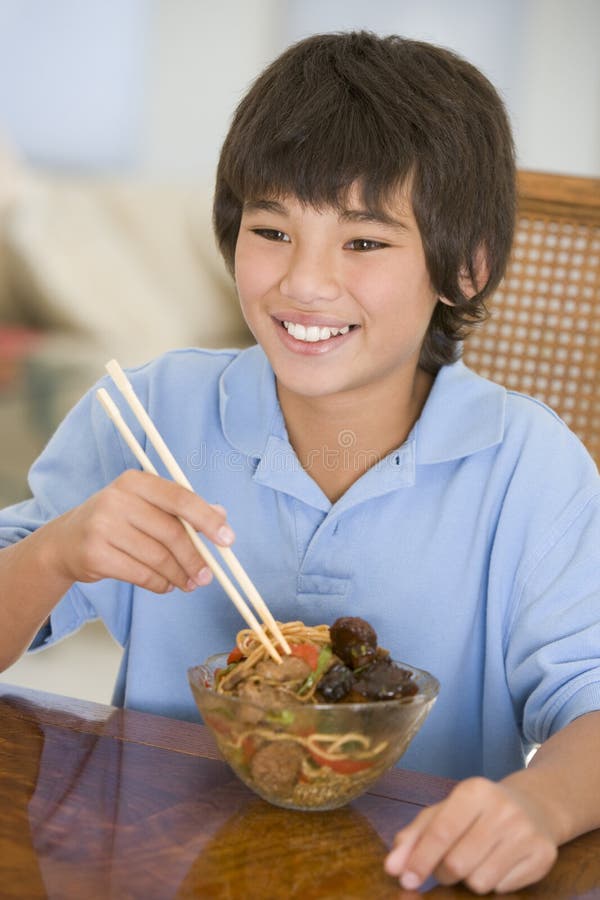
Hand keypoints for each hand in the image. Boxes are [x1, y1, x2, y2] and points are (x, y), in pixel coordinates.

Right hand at [51, 469, 233, 593]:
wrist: (66, 542)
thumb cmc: (118, 521)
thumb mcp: (147, 506)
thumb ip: (184, 509)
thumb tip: (222, 516)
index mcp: (135, 481)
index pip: (180, 498)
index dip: (207, 520)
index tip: (228, 540)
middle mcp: (117, 499)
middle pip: (171, 533)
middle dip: (195, 558)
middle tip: (207, 577)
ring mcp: (102, 526)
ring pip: (158, 557)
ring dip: (179, 575)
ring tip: (189, 583)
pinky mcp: (95, 554)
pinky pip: (141, 574)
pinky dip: (160, 584)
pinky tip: (167, 585)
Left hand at [384, 776, 557, 893]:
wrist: (534, 806)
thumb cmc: (478, 812)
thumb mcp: (445, 812)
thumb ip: (415, 836)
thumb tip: (393, 868)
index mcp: (474, 791)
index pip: (441, 831)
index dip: (420, 859)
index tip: (406, 880)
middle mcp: (503, 808)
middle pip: (458, 863)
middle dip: (444, 873)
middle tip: (446, 867)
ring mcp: (525, 832)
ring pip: (480, 882)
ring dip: (469, 881)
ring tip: (474, 861)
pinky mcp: (543, 855)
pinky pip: (503, 888)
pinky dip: (493, 884)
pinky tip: (498, 864)